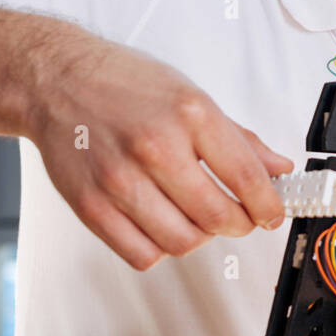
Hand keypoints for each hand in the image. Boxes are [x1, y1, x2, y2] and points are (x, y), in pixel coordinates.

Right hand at [27, 31, 292, 269]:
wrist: (57, 81)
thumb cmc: (125, 84)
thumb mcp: (193, 96)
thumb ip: (239, 139)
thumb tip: (277, 169)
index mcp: (190, 115)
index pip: (245, 177)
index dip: (269, 206)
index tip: (274, 214)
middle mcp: (155, 146)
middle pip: (217, 216)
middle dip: (240, 225)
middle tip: (241, 218)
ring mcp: (120, 179)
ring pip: (182, 241)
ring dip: (201, 238)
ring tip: (199, 219)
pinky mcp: (91, 205)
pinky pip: (142, 254)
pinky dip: (161, 249)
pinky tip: (163, 226)